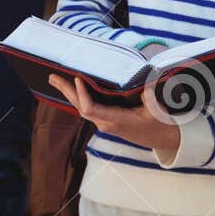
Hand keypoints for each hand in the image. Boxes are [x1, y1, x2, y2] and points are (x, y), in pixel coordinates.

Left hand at [48, 72, 181, 156]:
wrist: (162, 139)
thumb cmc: (159, 123)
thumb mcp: (157, 110)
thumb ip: (150, 98)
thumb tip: (145, 85)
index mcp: (117, 121)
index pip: (91, 109)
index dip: (82, 95)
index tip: (78, 78)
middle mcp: (107, 123)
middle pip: (81, 107)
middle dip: (66, 91)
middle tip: (52, 77)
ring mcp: (105, 123)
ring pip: (82, 108)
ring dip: (69, 93)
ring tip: (56, 79)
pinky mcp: (106, 121)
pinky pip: (88, 108)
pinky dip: (78, 97)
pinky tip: (72, 89)